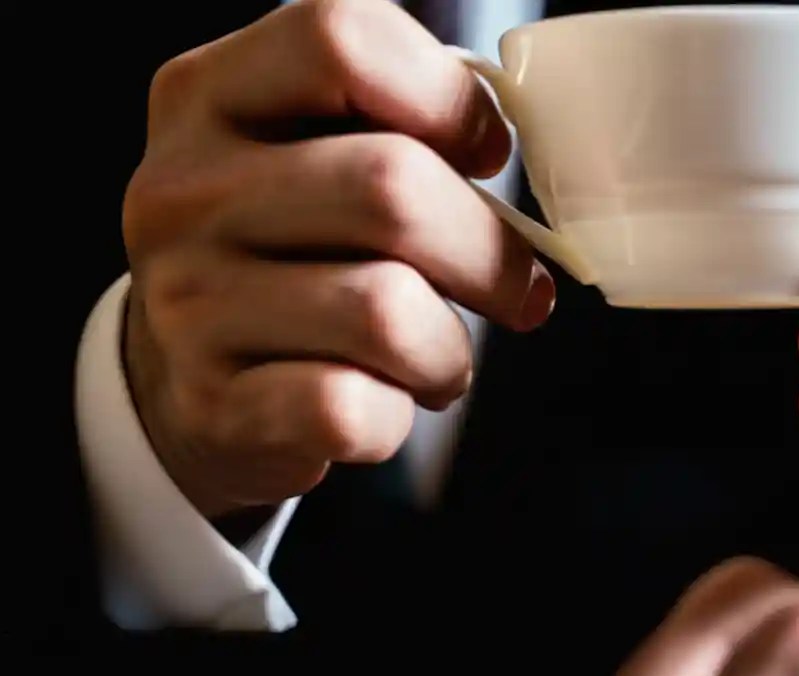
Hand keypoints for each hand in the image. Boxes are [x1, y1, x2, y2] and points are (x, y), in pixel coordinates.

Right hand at [121, 0, 554, 517]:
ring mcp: (189, 302)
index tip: (487, 153)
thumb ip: (392, 122)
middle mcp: (184, 190)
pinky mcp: (213, 406)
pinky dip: (400, 415)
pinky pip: (353, 408)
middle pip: (393, 188)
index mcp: (212, 95)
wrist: (188, 380)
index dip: (447, 97)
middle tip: (517, 289)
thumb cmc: (289, 252)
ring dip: (450, 348)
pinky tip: (387, 401)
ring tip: (440, 354)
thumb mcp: (306, 154)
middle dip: (489, 252)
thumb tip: (511, 141)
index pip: (342, 40)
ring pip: (387, 311)